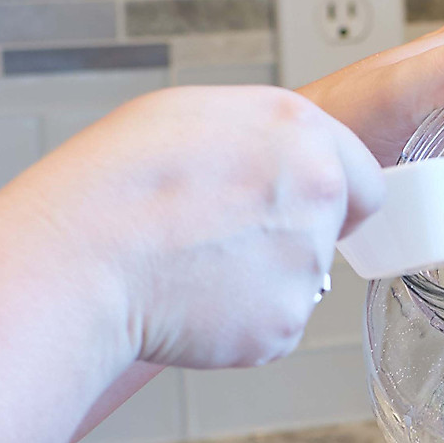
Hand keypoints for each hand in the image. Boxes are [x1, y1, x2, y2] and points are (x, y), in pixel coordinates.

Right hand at [0, 83, 383, 371]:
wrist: (81, 260)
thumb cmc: (115, 187)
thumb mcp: (191, 118)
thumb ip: (262, 140)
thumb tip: (285, 162)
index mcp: (299, 131)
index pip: (362, 178)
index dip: (333, 198)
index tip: (305, 209)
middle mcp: (318, 193)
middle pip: (330, 231)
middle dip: (292, 238)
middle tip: (226, 240)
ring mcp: (307, 262)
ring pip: (298, 281)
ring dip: (260, 281)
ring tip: (194, 266)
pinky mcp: (287, 322)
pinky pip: (273, 324)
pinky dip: (241, 323)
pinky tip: (194, 301)